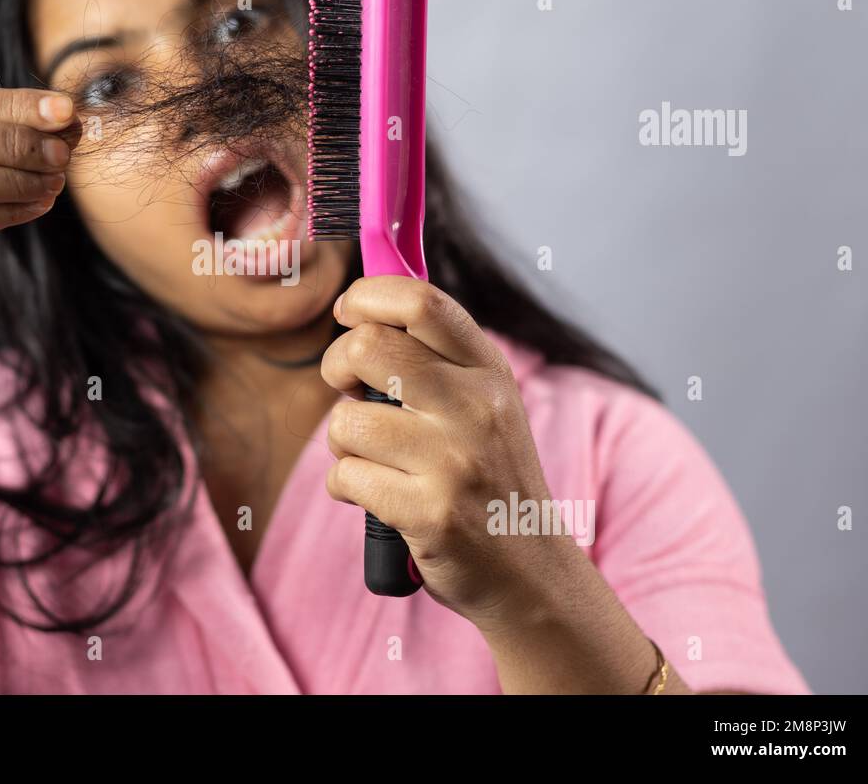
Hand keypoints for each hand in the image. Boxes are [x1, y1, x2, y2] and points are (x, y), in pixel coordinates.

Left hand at [320, 275, 574, 628]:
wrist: (531, 571)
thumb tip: (360, 312)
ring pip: (347, 420)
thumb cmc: (488, 479)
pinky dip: (346, 486)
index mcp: (488, 371)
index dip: (367, 296)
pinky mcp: (430, 513)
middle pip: (369, 347)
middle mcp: (477, 408)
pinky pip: (346, 477)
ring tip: (373, 458)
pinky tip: (375, 496)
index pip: (421, 301)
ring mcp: (455, 461)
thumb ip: (435, 358)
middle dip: (336, 364)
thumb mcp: (484, 404)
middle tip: (347, 387)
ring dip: (342, 440)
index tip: (348, 313)